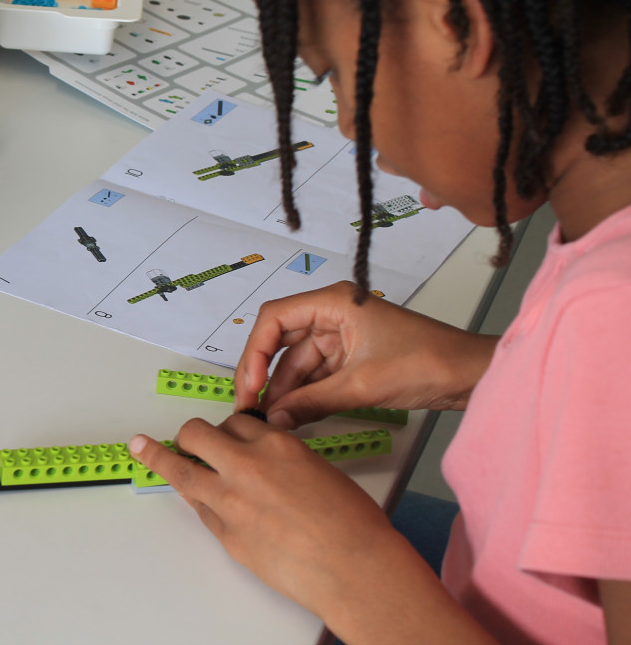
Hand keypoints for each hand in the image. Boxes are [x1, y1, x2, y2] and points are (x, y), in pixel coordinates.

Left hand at [129, 418, 495, 643]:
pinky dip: (194, 500)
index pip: (237, 420)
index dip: (231, 427)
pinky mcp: (227, 536)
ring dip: (158, 456)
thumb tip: (261, 460)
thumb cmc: (351, 522)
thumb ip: (282, 459)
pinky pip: (200, 510)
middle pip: (199, 433)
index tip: (229, 433)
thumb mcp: (318, 469)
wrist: (355, 569)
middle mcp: (247, 466)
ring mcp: (231, 502)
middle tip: (188, 438)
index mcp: (276, 444)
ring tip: (139, 446)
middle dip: (192, 434)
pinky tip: (187, 495)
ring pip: (182, 469)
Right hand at [235, 281, 495, 428]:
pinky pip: (316, 376)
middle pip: (281, 342)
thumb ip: (312, 401)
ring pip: (297, 363)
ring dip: (284, 391)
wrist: (471, 376)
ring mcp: (341, 337)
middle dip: (265, 375)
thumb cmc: (427, 363)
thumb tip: (273, 418)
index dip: (255, 351)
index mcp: (333, 302)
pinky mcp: (351, 358)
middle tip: (250, 408)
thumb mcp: (362, 385)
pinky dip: (304, 396)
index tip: (250, 385)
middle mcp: (332, 314)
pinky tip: (291, 416)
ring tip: (269, 420)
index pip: (274, 319)